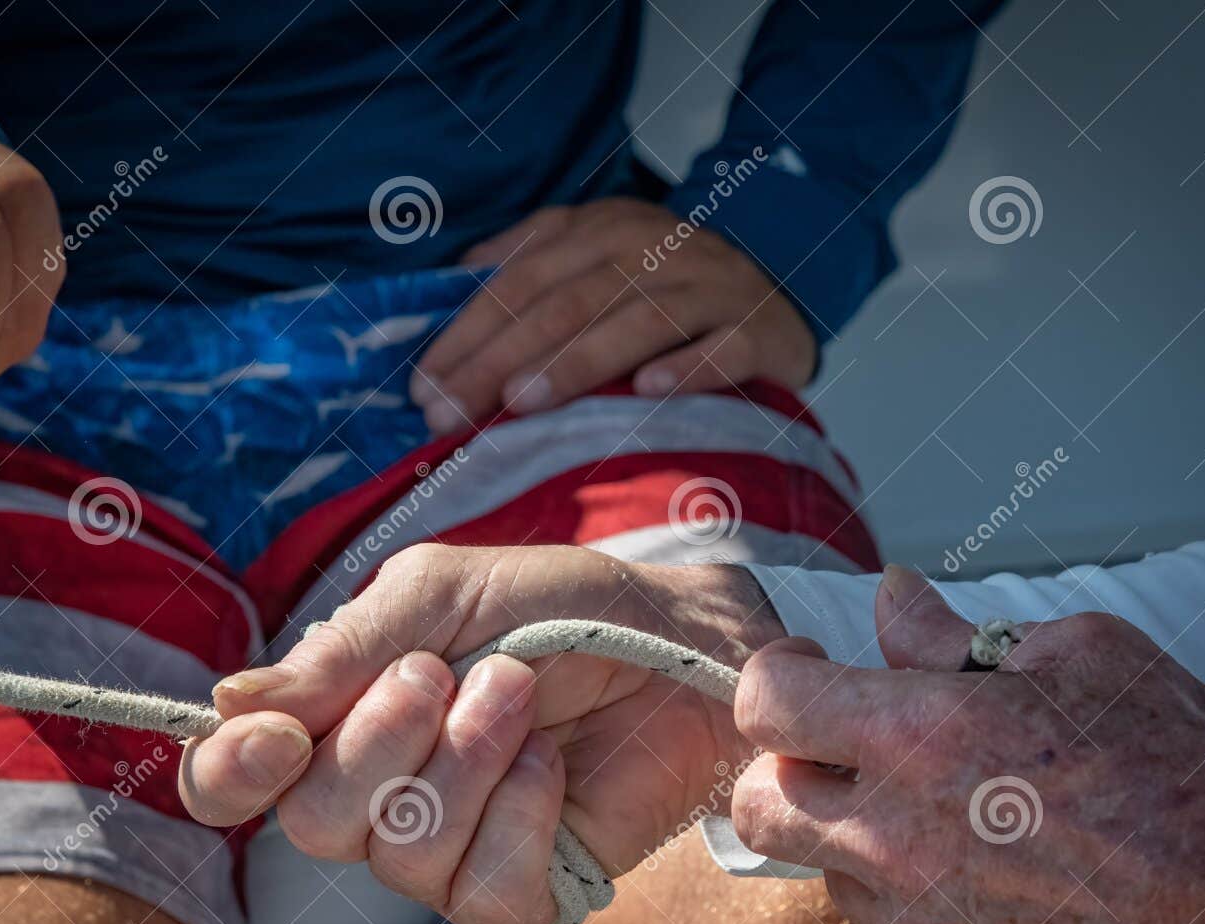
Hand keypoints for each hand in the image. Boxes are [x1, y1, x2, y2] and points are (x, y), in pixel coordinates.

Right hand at [179, 545, 782, 923]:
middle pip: (314, 823)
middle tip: (452, 672)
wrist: (676, 640)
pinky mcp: (522, 891)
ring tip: (522, 694)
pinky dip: (522, 813)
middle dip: (385, 738)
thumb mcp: (442, 593)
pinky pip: (482, 893)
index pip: (234, 780)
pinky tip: (552, 764)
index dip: (232, 772)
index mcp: (339, 721)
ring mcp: (446, 854)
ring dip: (469, 758)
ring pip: (401, 857)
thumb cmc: (559, 608)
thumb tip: (229, 702)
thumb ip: (344, 650)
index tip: (278, 738)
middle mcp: (377, 799)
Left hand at [410, 197, 814, 434]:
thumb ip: (531, 262)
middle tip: (452, 413)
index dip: (470, 332)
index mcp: (606, 229)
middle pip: (568, 301)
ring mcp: (712, 288)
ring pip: (638, 320)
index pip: (523, 278)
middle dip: (501, 358)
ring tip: (523, 402)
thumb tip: (456, 281)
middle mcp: (657, 249)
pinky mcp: (760, 331)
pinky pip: (724, 349)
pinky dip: (689, 368)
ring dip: (579, 362)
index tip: (425, 387)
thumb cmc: (668, 298)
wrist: (780, 303)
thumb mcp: (598, 263)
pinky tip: (649, 391)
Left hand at [730, 567, 1204, 923]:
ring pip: (823, 874)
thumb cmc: (1196, 782)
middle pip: (755, 805)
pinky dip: (910, 907)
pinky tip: (984, 884)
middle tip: (839, 750)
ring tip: (948, 819)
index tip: (807, 671)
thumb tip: (893, 601)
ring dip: (855, 838)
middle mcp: (900, 839)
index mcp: (926, 737)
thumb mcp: (1087, 658)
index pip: (766, 701)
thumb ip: (959, 634)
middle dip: (781, 767)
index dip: (776, 675)